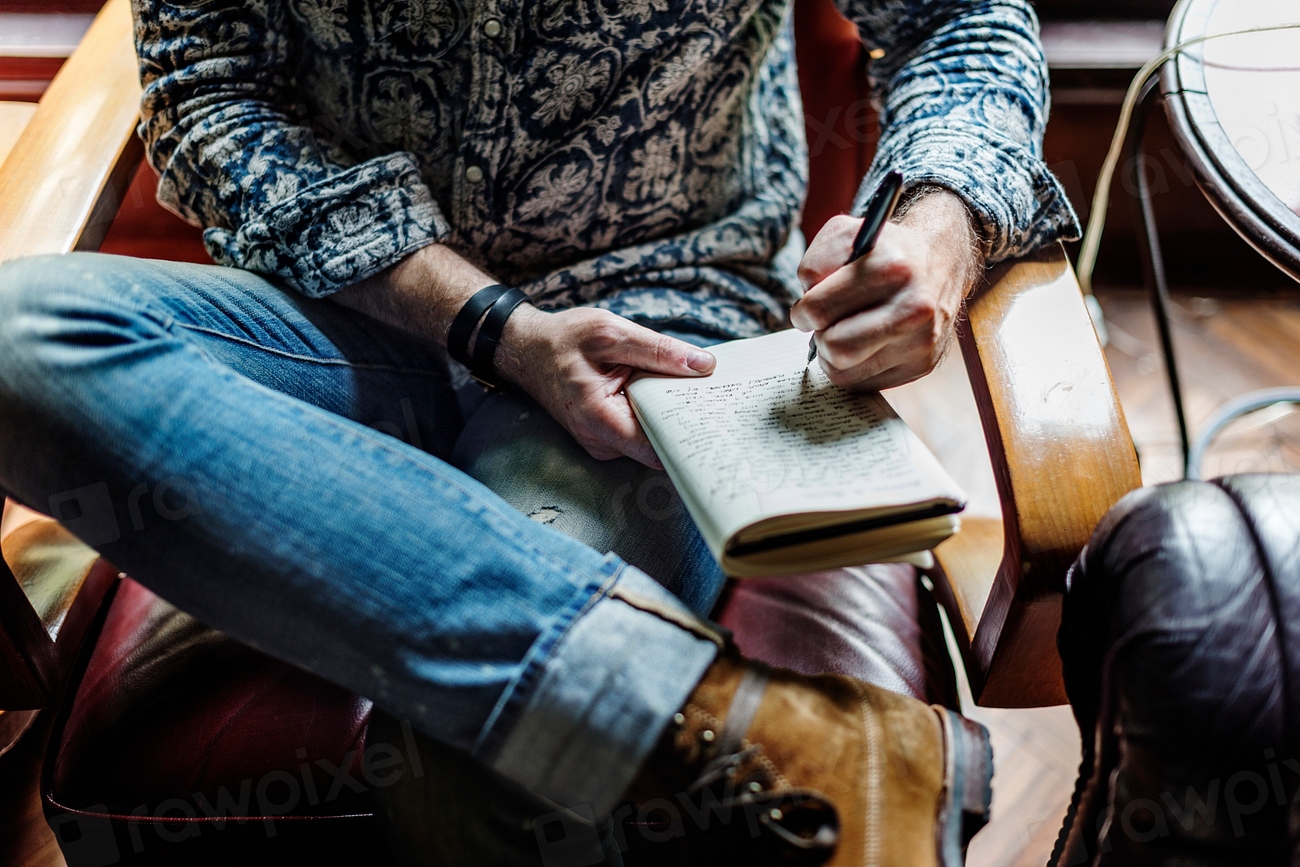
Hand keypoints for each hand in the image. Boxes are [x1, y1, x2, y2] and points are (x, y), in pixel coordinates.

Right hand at [495, 306, 715, 467]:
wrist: (528, 350)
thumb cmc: (564, 339)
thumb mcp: (611, 332)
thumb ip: (658, 350)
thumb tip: (704, 365)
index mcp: (600, 419)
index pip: (658, 449)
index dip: (690, 437)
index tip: (719, 419)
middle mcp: (602, 441)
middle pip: (659, 445)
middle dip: (688, 422)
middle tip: (719, 396)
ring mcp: (604, 442)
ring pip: (653, 438)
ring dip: (673, 414)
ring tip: (697, 388)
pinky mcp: (608, 435)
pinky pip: (642, 430)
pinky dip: (658, 411)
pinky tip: (671, 390)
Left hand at [790, 188, 982, 390]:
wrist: (941, 260)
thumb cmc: (883, 251)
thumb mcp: (845, 234)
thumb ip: (815, 262)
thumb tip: (806, 308)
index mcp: (892, 269)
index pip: (819, 311)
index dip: (803, 312)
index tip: (807, 310)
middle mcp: (913, 308)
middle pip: (835, 350)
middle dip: (820, 337)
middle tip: (827, 324)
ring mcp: (922, 341)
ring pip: (845, 374)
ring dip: (834, 356)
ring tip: (845, 332)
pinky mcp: (923, 365)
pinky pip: (865, 384)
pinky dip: (855, 367)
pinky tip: (865, 344)